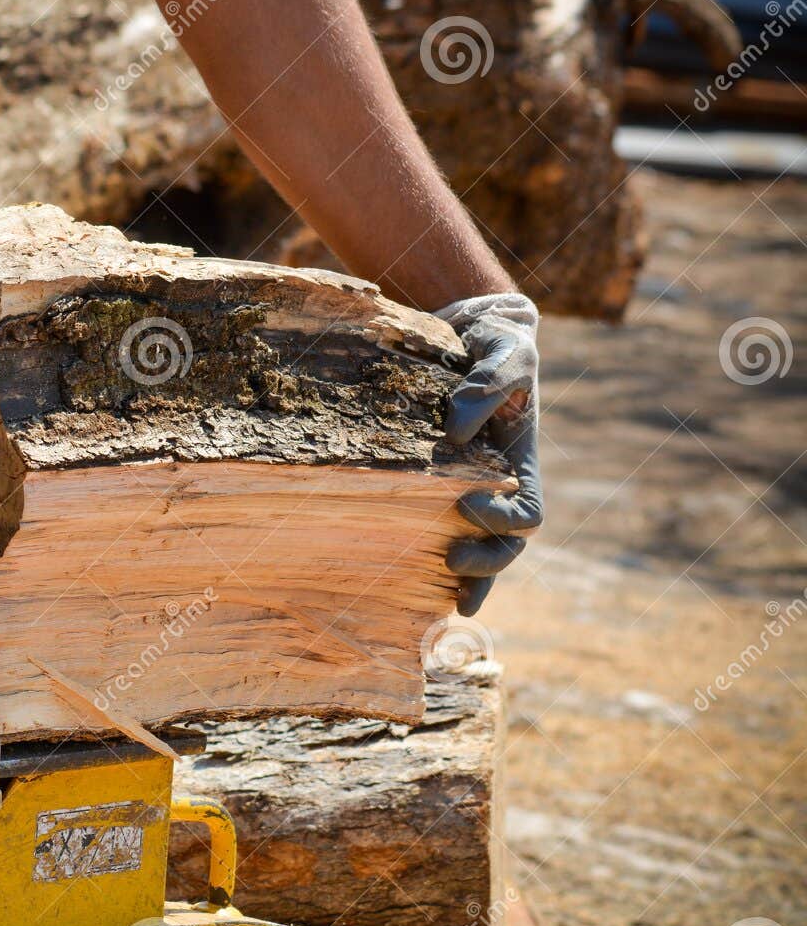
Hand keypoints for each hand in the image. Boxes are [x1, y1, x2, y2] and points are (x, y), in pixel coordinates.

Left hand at [437, 294, 542, 615]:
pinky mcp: (428, 484)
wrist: (466, 330)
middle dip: (482, 565)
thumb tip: (455, 432)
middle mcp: (494, 485)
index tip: (464, 505)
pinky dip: (419, 557)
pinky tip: (398, 577)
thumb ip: (490, 383)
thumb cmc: (495, 342)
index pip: (527, 514)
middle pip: (502, 547)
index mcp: (519, 463)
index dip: (502, 521)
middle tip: (449, 561)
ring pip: (470, 549)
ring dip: (457, 577)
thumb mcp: (505, 350)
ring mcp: (462, 487)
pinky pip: (429, 528)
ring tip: (433, 595)